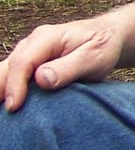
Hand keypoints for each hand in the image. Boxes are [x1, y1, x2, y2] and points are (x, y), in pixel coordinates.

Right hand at [0, 18, 125, 111]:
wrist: (107, 36)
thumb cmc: (103, 46)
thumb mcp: (94, 57)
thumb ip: (68, 68)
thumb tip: (40, 79)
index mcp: (46, 38)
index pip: (22, 62)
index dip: (15, 85)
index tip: (15, 107)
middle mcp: (31, 43)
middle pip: (6, 68)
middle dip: (1, 90)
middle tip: (5, 113)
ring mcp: (27, 53)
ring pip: (5, 72)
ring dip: (2, 91)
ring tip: (4, 113)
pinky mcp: (29, 64)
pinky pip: (12, 77)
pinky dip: (8, 91)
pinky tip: (8, 106)